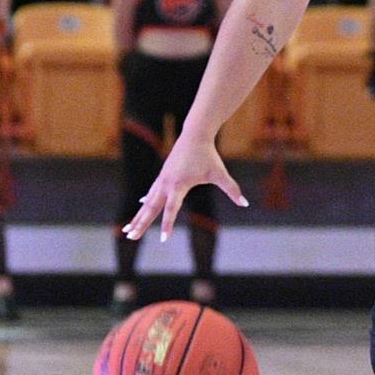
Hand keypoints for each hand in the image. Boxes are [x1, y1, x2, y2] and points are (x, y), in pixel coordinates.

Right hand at [122, 138, 247, 241]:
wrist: (195, 135)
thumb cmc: (208, 155)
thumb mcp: (220, 173)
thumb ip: (232, 189)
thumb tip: (245, 203)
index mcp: (178, 185)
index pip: (171, 209)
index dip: (167, 225)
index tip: (163, 239)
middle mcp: (166, 183)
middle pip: (151, 208)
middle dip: (140, 224)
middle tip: (130, 237)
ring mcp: (162, 179)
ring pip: (147, 202)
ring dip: (138, 215)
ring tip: (128, 229)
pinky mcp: (163, 175)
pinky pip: (151, 192)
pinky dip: (145, 201)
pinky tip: (140, 206)